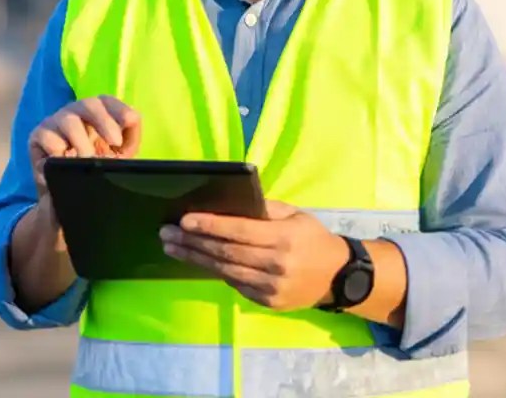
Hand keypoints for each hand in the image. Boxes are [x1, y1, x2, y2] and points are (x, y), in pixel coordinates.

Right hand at [27, 96, 141, 199]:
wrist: (66, 197)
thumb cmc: (94, 170)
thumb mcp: (118, 158)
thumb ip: (128, 142)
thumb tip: (132, 128)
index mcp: (97, 114)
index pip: (108, 102)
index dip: (119, 111)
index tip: (126, 130)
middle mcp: (76, 113)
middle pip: (89, 104)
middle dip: (104, 121)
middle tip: (114, 143)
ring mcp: (56, 122)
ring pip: (69, 120)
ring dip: (82, 141)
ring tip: (88, 160)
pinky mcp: (39, 136)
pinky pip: (48, 137)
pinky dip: (59, 152)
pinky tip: (65, 166)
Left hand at [159, 200, 350, 310]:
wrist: (339, 277)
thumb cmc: (313, 239)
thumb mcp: (295, 215)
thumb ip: (264, 208)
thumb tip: (229, 202)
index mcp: (284, 238)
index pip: (239, 231)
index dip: (210, 225)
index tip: (184, 220)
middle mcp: (276, 264)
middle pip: (226, 252)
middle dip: (192, 242)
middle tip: (166, 233)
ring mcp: (272, 287)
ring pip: (225, 271)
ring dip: (195, 258)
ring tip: (172, 247)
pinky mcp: (268, 302)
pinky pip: (236, 284)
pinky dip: (216, 271)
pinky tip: (197, 260)